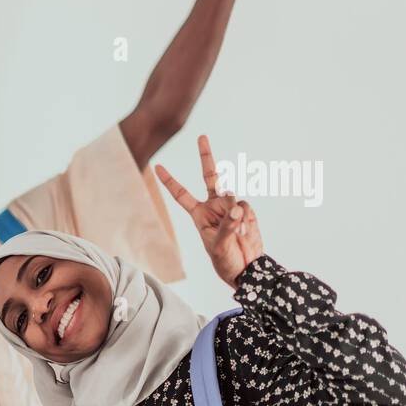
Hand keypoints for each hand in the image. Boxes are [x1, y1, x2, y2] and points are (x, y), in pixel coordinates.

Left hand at [155, 135, 263, 288]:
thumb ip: (226, 226)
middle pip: (210, 176)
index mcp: (199, 215)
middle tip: (202, 137)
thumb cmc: (225, 260)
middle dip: (206, 156)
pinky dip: (246, 219)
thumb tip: (236, 208)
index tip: (157, 166)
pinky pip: (245, 206)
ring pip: (232, 195)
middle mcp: (214, 206)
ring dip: (234, 213)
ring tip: (237, 231)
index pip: (181, 194)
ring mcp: (231, 206)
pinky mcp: (246, 210)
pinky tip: (246, 231)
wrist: (247, 269)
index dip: (170, 181)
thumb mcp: (219, 246)